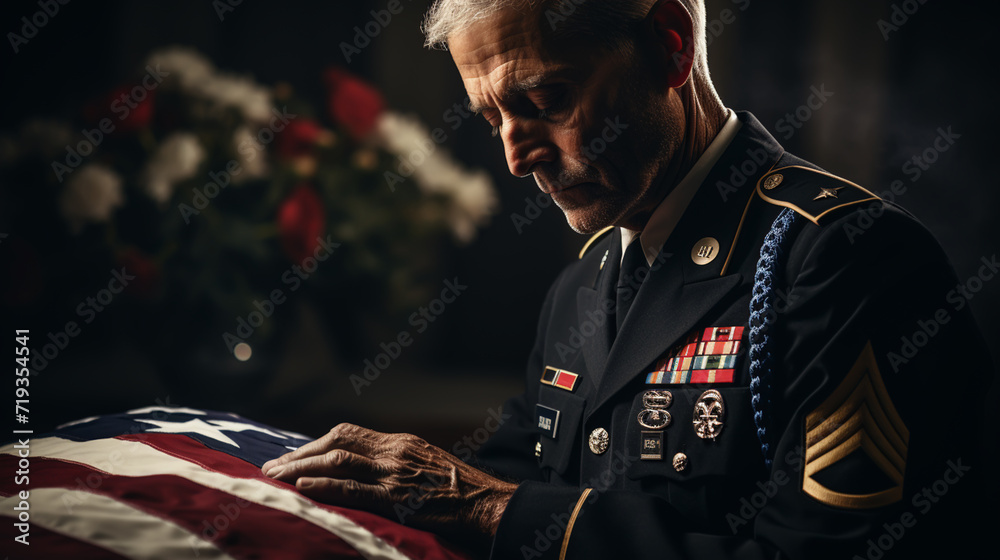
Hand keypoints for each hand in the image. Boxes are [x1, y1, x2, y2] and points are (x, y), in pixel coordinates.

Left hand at [261, 423, 516, 551]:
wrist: (488, 502)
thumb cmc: (461, 491)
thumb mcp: (428, 466)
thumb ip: (398, 464)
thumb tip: (368, 471)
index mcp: (400, 442)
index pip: (348, 433)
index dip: (316, 444)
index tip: (294, 455)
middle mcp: (394, 450)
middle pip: (337, 440)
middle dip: (301, 453)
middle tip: (273, 466)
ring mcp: (395, 472)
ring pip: (340, 460)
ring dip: (302, 467)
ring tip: (276, 476)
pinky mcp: (398, 496)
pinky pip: (355, 488)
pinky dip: (326, 486)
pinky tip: (304, 488)